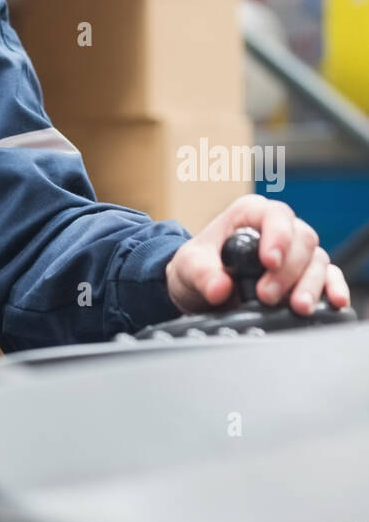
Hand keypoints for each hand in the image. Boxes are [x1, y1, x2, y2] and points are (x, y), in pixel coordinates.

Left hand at [165, 195, 350, 317]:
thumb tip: (219, 288)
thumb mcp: (188, 267)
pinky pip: (330, 277)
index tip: (269, 262)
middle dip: (288, 270)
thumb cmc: (198, 266)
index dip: (278, 236)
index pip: (274, 215)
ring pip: (317, 259)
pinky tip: (334, 302)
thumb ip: (202, 274)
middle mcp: (278, 228)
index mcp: (250, 213)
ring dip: (309, 285)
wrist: (201, 289)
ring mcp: (295, 252)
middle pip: (301, 239)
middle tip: (266, 296)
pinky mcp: (305, 275)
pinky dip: (333, 288)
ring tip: (296, 307)